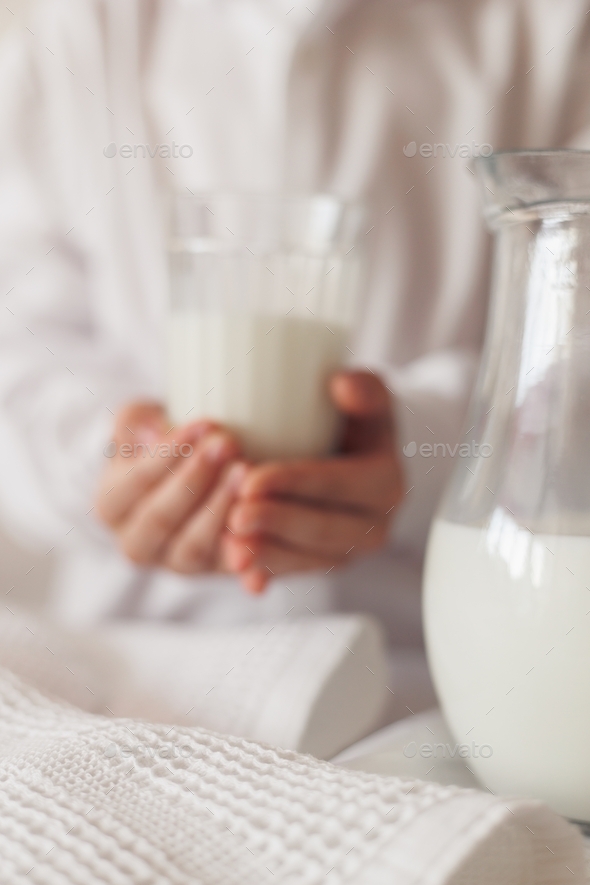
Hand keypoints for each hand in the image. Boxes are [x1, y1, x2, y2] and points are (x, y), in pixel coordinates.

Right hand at [96, 403, 245, 572]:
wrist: (191, 475)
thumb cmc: (161, 444)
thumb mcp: (139, 424)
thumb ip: (134, 422)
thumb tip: (152, 433)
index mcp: (111, 507)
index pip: (136, 481)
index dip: (169, 454)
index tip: (203, 424)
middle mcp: (137, 543)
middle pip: (162, 517)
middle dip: (196, 478)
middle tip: (228, 443)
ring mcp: (174, 562)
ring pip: (193, 544)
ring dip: (220, 506)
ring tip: (246, 469)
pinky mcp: (211, 571)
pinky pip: (227, 563)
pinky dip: (244, 542)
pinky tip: (261, 509)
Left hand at [224, 371, 403, 592]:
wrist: (351, 459)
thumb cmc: (354, 422)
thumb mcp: (369, 397)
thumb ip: (365, 388)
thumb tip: (342, 385)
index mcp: (385, 482)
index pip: (339, 483)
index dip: (296, 484)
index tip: (253, 479)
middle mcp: (375, 524)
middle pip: (323, 529)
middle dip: (276, 525)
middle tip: (235, 516)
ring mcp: (349, 551)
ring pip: (308, 560)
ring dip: (268, 556)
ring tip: (231, 549)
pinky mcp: (324, 565)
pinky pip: (296, 575)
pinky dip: (269, 575)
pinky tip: (245, 577)